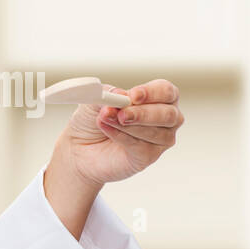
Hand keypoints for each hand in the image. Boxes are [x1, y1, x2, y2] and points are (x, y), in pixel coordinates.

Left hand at [56, 78, 183, 187]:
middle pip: (168, 114)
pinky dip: (121, 137)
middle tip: (122, 113)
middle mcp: (166, 119)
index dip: (152, 93)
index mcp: (160, 98)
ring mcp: (161, 140)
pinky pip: (140, 147)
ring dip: (127, 125)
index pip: (166, 91)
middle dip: (143, 113)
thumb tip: (121, 95)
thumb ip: (111, 94)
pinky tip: (107, 130)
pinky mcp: (148, 157)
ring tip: (105, 119)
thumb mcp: (99, 99)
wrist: (81, 146)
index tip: (133, 95)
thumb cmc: (95, 119)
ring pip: (154, 132)